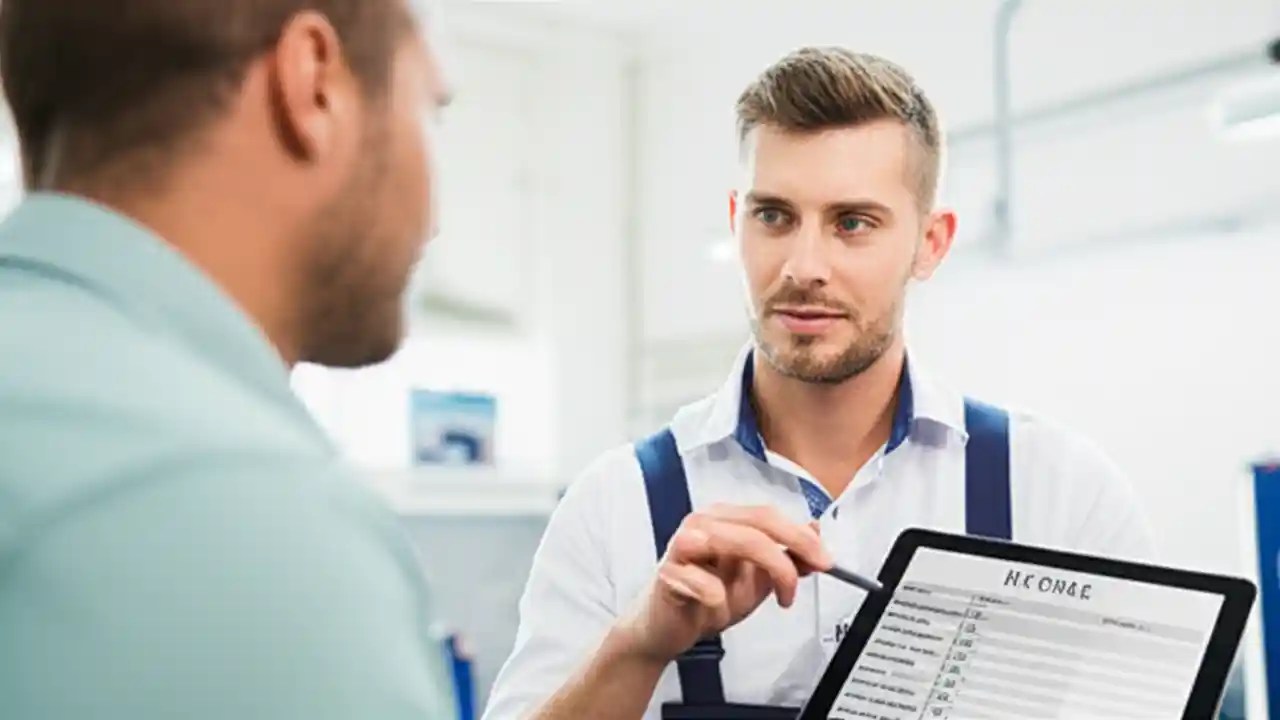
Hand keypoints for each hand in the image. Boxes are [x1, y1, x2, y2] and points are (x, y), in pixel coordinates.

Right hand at [613, 504, 832, 664]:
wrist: (667, 630)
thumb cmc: (707, 600)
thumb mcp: (758, 580)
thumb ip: (787, 558)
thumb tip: (816, 533)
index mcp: (725, 518)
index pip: (769, 515)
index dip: (801, 536)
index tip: (826, 560)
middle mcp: (703, 523)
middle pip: (758, 525)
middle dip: (792, 553)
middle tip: (806, 582)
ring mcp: (683, 544)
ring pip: (738, 541)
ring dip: (768, 574)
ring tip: (777, 599)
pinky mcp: (669, 573)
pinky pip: (706, 584)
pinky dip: (720, 601)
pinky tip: (714, 609)